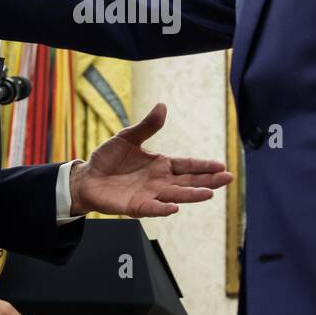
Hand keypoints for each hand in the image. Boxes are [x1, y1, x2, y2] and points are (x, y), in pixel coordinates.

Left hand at [70, 103, 233, 216]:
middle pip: (188, 181)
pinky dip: (162, 208)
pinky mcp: (136, 206)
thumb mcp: (127, 137)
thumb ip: (147, 126)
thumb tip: (162, 106)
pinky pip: (151, 208)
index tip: (222, 166)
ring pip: (175, 195)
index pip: (187, 165)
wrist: (87, 177)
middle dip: (208, 180)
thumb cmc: (108, 158)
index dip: (204, 166)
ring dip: (192, 194)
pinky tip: (174, 207)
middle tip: (228, 179)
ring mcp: (150, 194)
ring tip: (209, 193)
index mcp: (161, 164)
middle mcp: (160, 181)